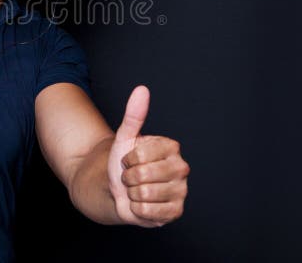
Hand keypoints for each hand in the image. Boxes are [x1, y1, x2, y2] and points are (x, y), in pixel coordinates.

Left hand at [107, 85, 189, 226]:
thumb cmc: (124, 163)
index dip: (129, 159)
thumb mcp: (125, 138)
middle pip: (143, 176)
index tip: (131, 160)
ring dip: (133, 193)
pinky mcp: (176, 211)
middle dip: (129, 177)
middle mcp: (182, 168)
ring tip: (137, 189)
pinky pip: (148, 211)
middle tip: (133, 177)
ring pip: (144, 194)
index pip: (141, 155)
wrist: (119, 189)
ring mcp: (181, 191)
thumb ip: (134, 114)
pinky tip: (142, 203)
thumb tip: (142, 89)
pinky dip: (137, 209)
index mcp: (172, 147)